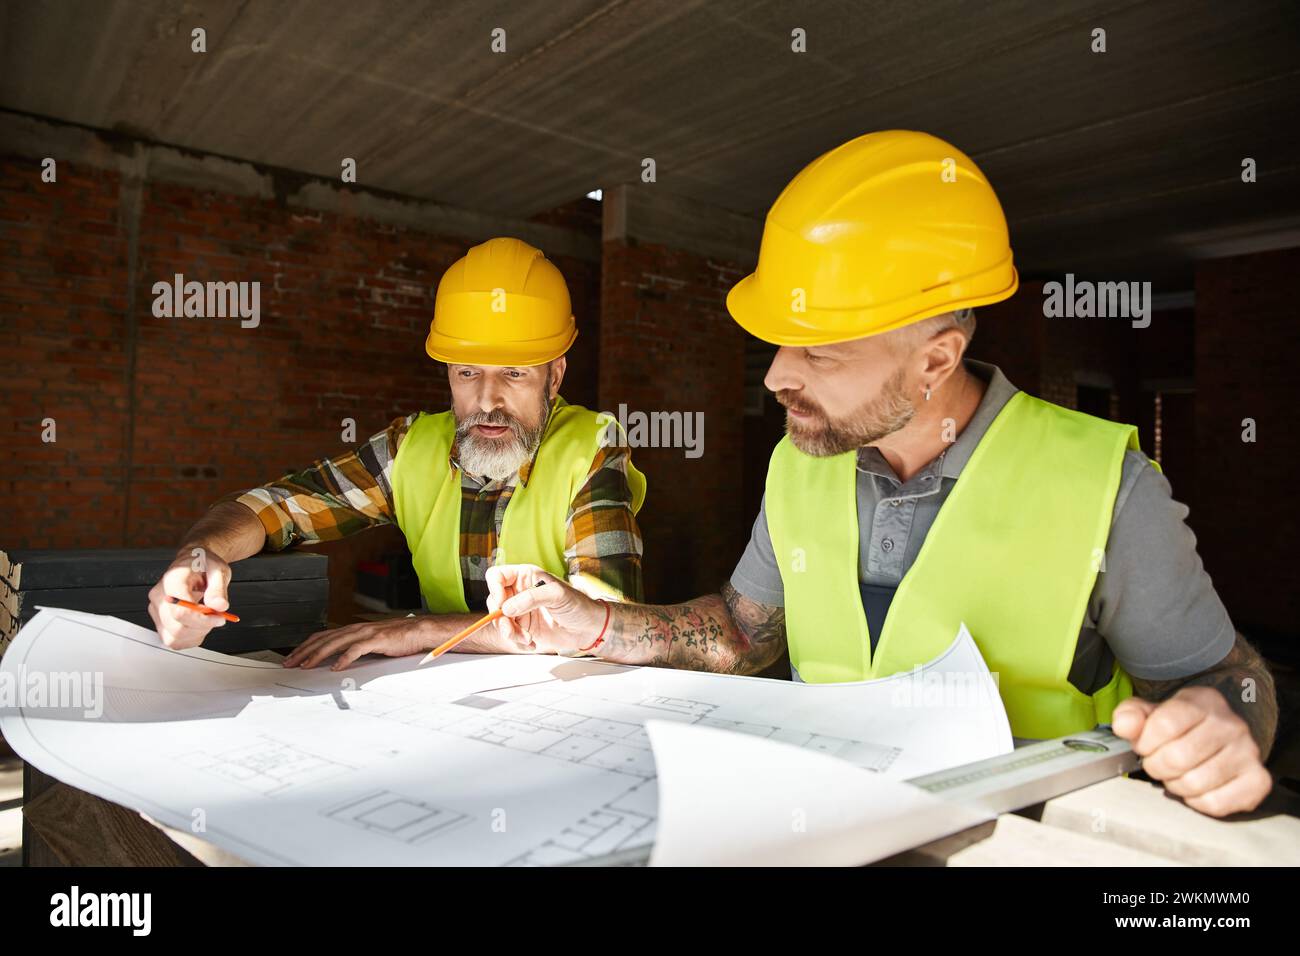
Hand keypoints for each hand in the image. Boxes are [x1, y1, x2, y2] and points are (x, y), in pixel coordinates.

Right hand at [147, 547, 232, 648]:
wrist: (194, 563)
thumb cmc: (204, 565)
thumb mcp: (218, 569)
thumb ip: (219, 588)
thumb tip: (219, 606)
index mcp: (172, 580)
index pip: (180, 610)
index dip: (203, 619)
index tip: (220, 617)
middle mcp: (159, 596)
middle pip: (177, 627)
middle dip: (202, 627)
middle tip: (218, 617)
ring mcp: (157, 610)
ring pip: (174, 637)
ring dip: (196, 634)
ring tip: (207, 619)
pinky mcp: (160, 621)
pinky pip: (173, 641)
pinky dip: (190, 638)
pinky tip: (200, 626)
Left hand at [282, 613, 535, 670]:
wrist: (428, 632)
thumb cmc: (404, 641)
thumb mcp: (377, 646)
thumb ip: (360, 651)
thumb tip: (341, 664)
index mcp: (357, 629)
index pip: (325, 636)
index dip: (307, 646)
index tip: (292, 659)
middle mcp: (360, 627)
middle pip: (325, 638)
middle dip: (304, 652)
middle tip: (288, 665)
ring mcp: (370, 632)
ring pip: (336, 642)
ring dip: (318, 655)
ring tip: (304, 666)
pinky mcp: (381, 639)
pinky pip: (358, 649)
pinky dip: (344, 657)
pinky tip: (334, 668)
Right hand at [486, 564, 607, 654]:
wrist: (588, 629)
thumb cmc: (578, 605)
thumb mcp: (557, 595)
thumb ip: (531, 598)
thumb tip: (507, 607)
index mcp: (526, 576)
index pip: (497, 576)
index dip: (494, 588)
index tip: (502, 603)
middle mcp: (520, 592)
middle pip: (494, 601)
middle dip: (500, 618)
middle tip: (513, 628)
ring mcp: (520, 611)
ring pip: (499, 621)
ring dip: (509, 632)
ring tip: (527, 638)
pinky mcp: (523, 628)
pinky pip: (509, 635)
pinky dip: (516, 641)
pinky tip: (531, 642)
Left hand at [1111, 686, 1272, 816]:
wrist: (1217, 734)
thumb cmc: (1179, 725)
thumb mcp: (1151, 711)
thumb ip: (1131, 715)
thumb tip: (1124, 726)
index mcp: (1203, 701)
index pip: (1165, 725)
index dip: (1145, 742)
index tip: (1144, 745)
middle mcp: (1232, 725)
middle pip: (1177, 758)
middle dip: (1157, 766)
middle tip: (1158, 763)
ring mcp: (1248, 753)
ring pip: (1195, 783)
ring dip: (1175, 785)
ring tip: (1177, 774)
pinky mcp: (1258, 781)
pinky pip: (1216, 803)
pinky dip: (1197, 801)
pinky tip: (1196, 788)